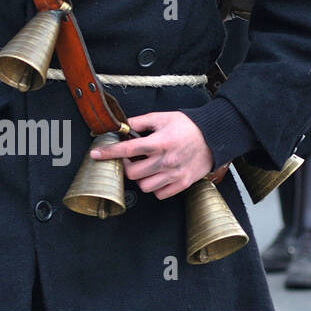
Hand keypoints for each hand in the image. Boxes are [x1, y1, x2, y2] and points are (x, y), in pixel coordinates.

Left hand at [90, 111, 213, 199]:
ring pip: (144, 186)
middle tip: (130, 158)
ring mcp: (174, 174)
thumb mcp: (162, 117)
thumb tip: (123, 125)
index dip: (108, 152)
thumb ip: (140, 121)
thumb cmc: (188, 126)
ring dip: (140, 178)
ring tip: (144, 167)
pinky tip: (156, 175)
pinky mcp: (183, 183)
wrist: (215, 136)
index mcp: (158, 143)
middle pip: (132, 173)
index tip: (95, 155)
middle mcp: (165, 161)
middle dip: (126, 165)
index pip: (127, 150)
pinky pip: (160, 194)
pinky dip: (155, 187)